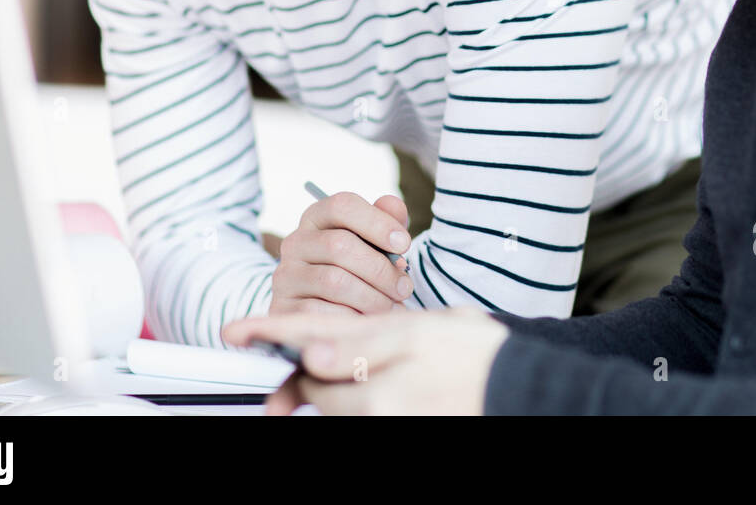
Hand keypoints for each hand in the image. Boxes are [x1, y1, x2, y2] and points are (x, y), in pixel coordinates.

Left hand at [223, 308, 510, 414]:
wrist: (520, 387)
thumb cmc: (474, 352)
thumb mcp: (420, 332)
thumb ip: (364, 344)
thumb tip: (313, 357)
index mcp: (378, 365)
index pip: (309, 343)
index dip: (270, 334)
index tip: (234, 331)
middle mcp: (375, 400)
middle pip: (314, 385)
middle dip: (297, 373)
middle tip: (281, 371)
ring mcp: (385, 417)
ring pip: (334, 404)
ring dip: (323, 390)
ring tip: (323, 382)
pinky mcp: (393, 425)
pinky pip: (358, 415)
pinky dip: (349, 401)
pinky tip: (359, 389)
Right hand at [269, 192, 413, 315]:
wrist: (324, 308)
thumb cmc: (358, 268)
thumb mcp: (373, 242)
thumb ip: (387, 220)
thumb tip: (393, 204)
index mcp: (317, 217)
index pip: (342, 206)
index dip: (377, 222)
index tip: (404, 244)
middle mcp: (295, 242)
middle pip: (339, 246)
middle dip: (380, 269)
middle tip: (405, 288)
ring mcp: (286, 276)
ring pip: (334, 281)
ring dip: (372, 298)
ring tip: (393, 308)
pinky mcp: (283, 308)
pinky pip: (322, 313)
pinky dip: (353, 319)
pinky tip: (369, 322)